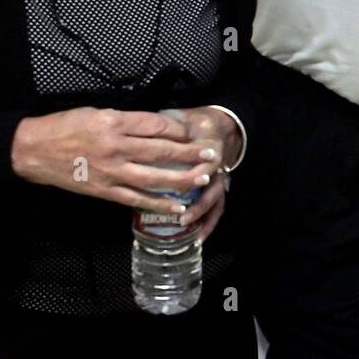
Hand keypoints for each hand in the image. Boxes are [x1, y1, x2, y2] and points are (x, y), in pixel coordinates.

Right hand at [10, 107, 229, 239]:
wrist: (33, 150)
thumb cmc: (65, 126)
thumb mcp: (96, 112)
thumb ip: (125, 119)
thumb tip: (155, 126)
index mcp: (114, 122)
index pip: (156, 125)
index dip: (178, 130)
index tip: (192, 133)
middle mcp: (116, 146)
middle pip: (161, 151)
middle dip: (190, 154)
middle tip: (211, 154)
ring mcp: (111, 171)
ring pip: (154, 177)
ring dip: (182, 179)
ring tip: (203, 178)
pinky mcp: (105, 190)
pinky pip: (137, 199)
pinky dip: (158, 204)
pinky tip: (177, 207)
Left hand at [165, 107, 240, 241]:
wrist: (218, 127)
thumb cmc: (195, 125)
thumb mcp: (184, 119)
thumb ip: (167, 126)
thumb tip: (139, 132)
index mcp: (210, 148)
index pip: (205, 164)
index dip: (195, 176)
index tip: (181, 185)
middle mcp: (218, 167)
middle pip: (213, 187)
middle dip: (198, 203)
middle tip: (181, 214)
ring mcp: (220, 180)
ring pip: (216, 201)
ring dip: (201, 215)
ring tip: (185, 225)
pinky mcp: (217, 190)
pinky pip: (216, 209)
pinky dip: (208, 225)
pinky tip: (198, 239)